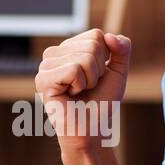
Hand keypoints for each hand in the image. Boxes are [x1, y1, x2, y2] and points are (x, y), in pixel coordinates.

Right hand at [35, 29, 130, 154]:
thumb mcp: (118, 71)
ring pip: (84, 58)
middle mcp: (54, 54)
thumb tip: (110, 35)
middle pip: (92, 45)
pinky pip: (73, 70)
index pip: (96, 35)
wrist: (91, 129)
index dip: (105, 58)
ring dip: (89, 80)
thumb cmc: (101, 103)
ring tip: (78, 92)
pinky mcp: (43, 79)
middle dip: (98, 70)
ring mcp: (46, 66)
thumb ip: (122, 49)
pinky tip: (70, 95)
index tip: (97, 76)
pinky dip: (79, 85)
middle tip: (87, 87)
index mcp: (69, 48)